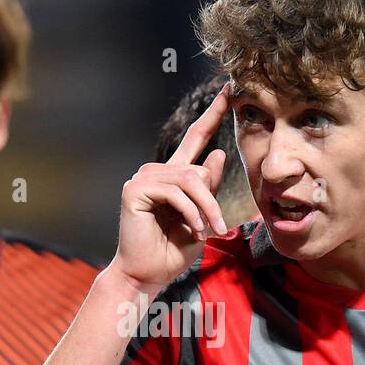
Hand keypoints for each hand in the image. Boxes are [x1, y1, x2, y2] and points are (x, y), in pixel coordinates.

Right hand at [111, 84, 231, 293]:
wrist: (148, 275)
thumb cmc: (173, 251)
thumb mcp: (203, 217)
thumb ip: (209, 188)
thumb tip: (219, 154)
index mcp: (173, 176)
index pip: (196, 137)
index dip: (213, 114)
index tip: (230, 89)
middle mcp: (156, 171)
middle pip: (199, 168)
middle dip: (213, 200)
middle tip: (219, 228)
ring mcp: (143, 178)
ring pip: (190, 179)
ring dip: (206, 208)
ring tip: (209, 230)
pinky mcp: (135, 189)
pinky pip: (176, 191)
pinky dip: (191, 212)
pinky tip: (193, 230)